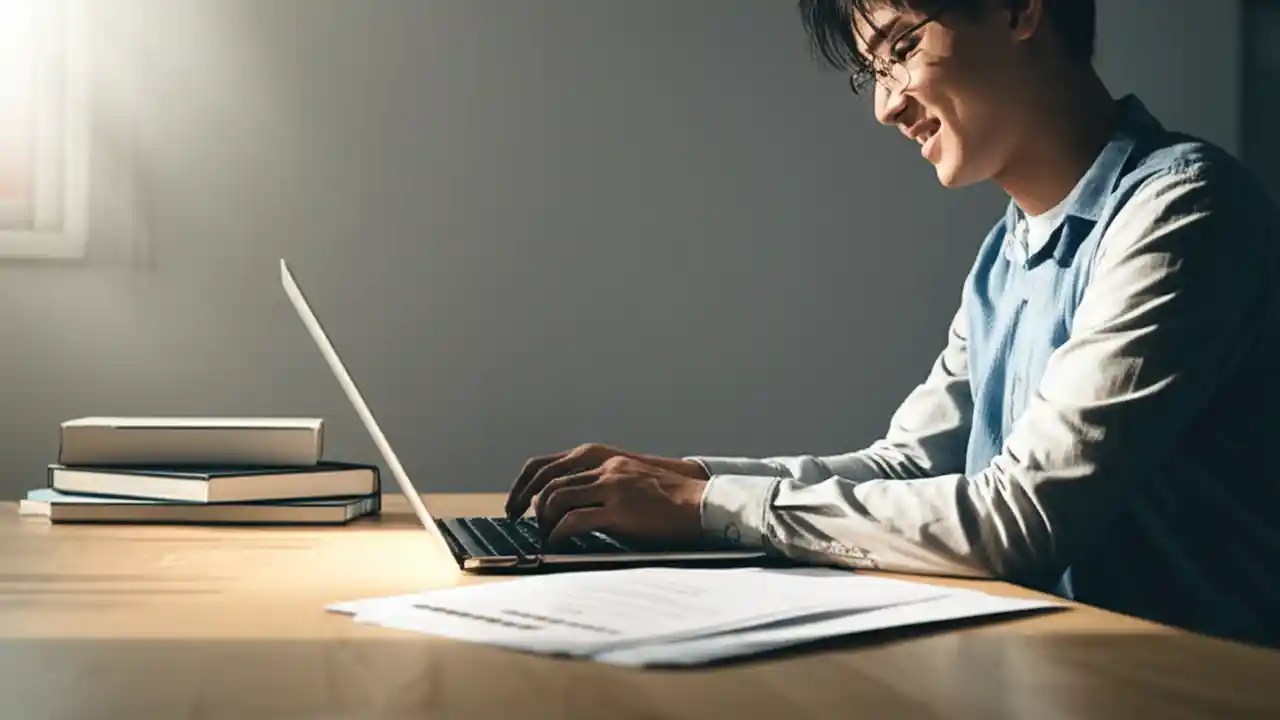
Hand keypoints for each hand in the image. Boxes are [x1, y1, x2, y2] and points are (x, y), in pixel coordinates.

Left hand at [532, 456, 707, 547]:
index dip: (526, 485)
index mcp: (606, 460)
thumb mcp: (631, 485)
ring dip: (544, 521)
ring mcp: (612, 488)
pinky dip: (559, 533)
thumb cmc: (669, 502)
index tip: (517, 504)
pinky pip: (574, 521)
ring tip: (545, 536)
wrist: (702, 505)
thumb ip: (603, 490)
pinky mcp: (619, 511)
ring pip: (557, 499)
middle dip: (529, 506)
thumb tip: (570, 512)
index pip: (550, 465)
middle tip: (524, 525)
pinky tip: (558, 543)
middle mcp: (606, 468)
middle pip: (549, 482)